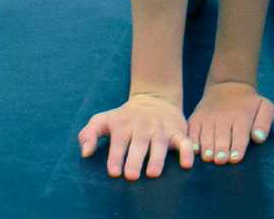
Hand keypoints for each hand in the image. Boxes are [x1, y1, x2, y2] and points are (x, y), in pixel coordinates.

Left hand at [77, 91, 193, 179]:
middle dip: (134, 160)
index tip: (113, 172)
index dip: (115, 157)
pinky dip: (187, 151)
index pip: (118, 141)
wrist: (154, 98)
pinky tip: (186, 164)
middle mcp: (142, 126)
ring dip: (156, 158)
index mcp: (123, 124)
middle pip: (138, 144)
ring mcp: (160, 128)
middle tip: (131, 176)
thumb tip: (85, 153)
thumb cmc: (124, 117)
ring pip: (159, 144)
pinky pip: (184, 141)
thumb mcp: (103, 120)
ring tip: (152, 173)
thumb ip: (89, 134)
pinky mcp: (177, 131)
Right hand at [187, 80, 273, 166]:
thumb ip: (265, 122)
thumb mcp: (265, 107)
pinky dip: (192, 140)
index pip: (240, 134)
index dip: (237, 146)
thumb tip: (258, 138)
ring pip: (206, 134)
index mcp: (242, 116)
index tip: (235, 158)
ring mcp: (208, 117)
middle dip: (221, 149)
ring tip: (208, 157)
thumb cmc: (250, 104)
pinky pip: (192, 130)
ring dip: (207, 147)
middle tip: (220, 160)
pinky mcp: (196, 118)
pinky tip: (194, 150)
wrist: (229, 86)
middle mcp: (224, 117)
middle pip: (222, 136)